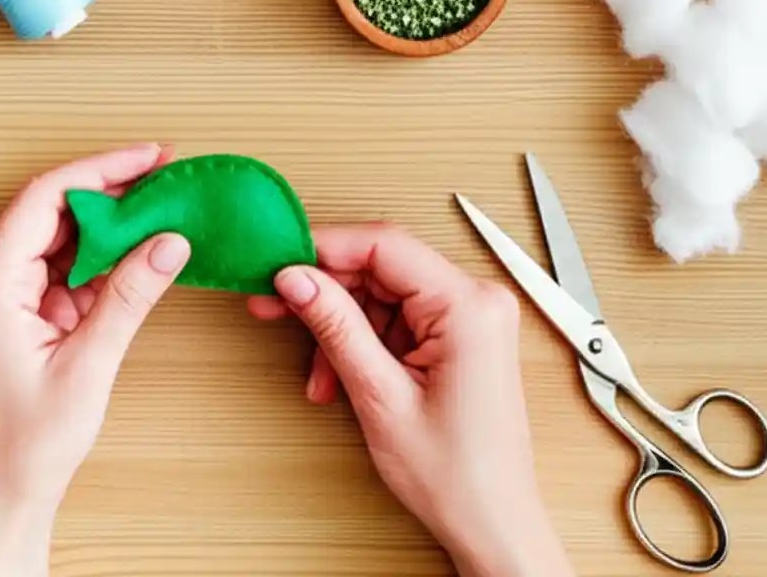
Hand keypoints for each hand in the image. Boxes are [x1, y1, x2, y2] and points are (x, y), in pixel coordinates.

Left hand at [0, 144, 190, 576]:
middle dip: (112, 193)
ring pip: (58, 236)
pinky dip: (96, 261)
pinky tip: (136, 258)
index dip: (102, 168)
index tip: (150, 158)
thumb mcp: (88, 364)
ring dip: (108, 228)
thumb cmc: (26, 441)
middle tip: (167, 182)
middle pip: (52, 209)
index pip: (47, 196)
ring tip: (162, 216)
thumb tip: (168, 242)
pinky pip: (57, 267)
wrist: (0, 491)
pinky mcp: (11, 308)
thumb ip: (129, 296)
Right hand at [249, 226, 572, 576]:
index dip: (324, 249)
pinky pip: (398, 319)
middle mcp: (478, 301)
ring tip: (321, 376)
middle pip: (381, 268)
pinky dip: (363, 343)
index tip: (279, 263)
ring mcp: (472, 317)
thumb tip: (296, 279)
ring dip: (341, 329)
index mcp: (469, 307)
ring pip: (383, 296)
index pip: (384, 245)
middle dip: (326, 294)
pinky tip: (341, 377)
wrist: (492, 521)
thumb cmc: (457, 475)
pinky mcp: (462, 335)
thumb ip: (336, 327)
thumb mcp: (380, 396)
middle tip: (274, 307)